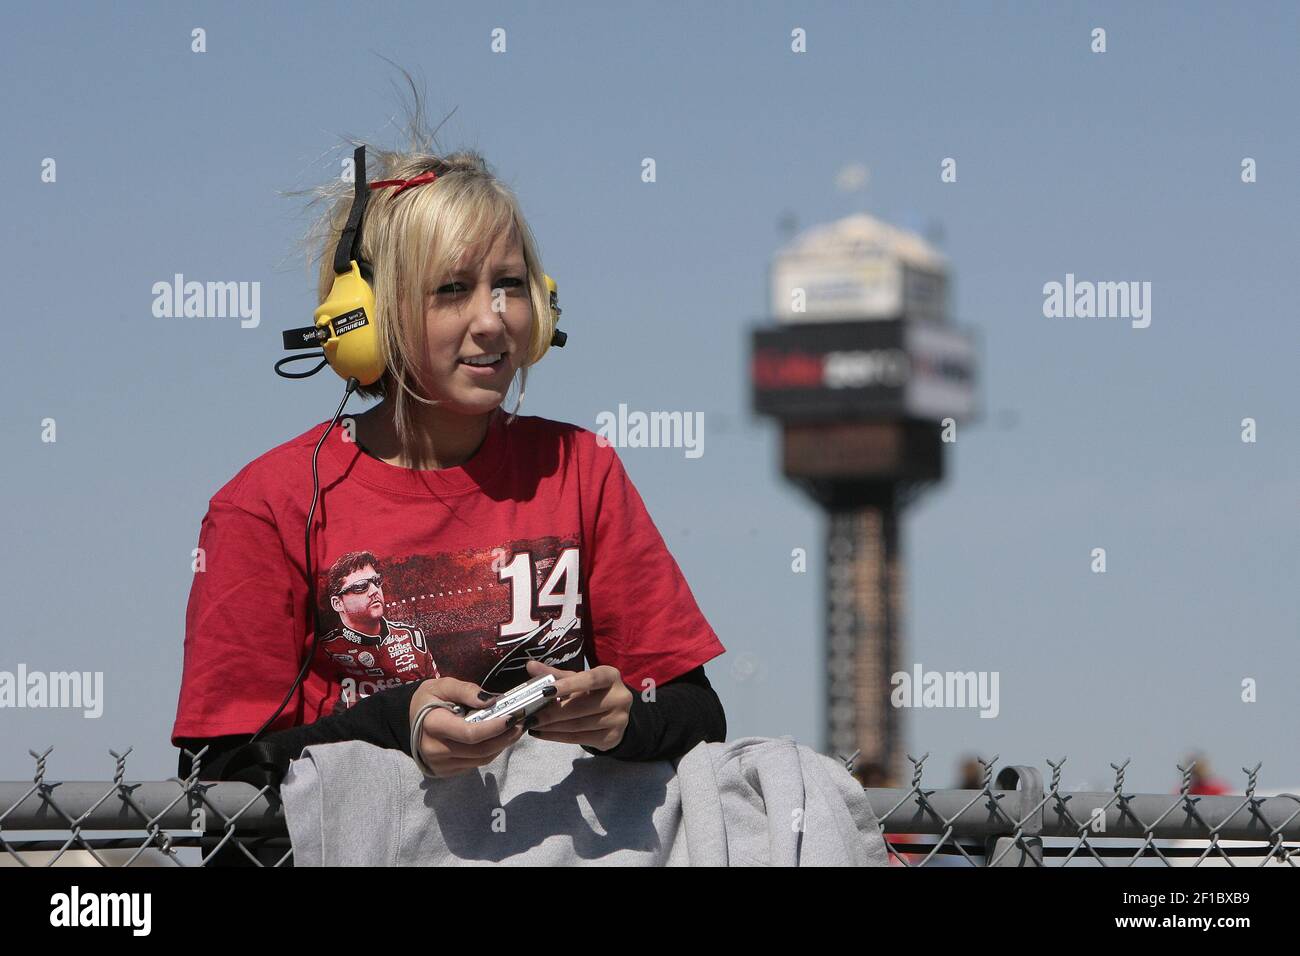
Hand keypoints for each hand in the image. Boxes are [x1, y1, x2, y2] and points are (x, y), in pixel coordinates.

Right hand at [408, 677, 523, 777]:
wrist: (408, 721)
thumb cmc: (428, 700)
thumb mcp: (443, 685)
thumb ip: (467, 690)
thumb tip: (492, 701)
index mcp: (433, 726)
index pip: (470, 733)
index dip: (494, 728)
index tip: (513, 717)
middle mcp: (435, 750)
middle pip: (480, 750)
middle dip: (505, 737)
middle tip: (522, 723)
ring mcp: (440, 765)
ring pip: (481, 760)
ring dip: (502, 745)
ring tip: (515, 729)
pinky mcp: (445, 772)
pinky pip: (475, 764)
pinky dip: (491, 752)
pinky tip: (499, 738)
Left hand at [522, 659, 632, 751]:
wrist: (615, 715)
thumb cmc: (592, 692)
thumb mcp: (577, 680)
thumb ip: (555, 674)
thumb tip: (530, 665)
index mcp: (610, 676)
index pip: (590, 680)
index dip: (568, 685)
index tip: (545, 691)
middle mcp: (620, 696)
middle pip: (580, 707)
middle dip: (552, 713)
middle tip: (530, 716)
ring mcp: (619, 719)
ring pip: (578, 725)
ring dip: (552, 726)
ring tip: (533, 725)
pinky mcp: (612, 737)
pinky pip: (580, 739)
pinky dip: (557, 737)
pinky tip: (543, 734)